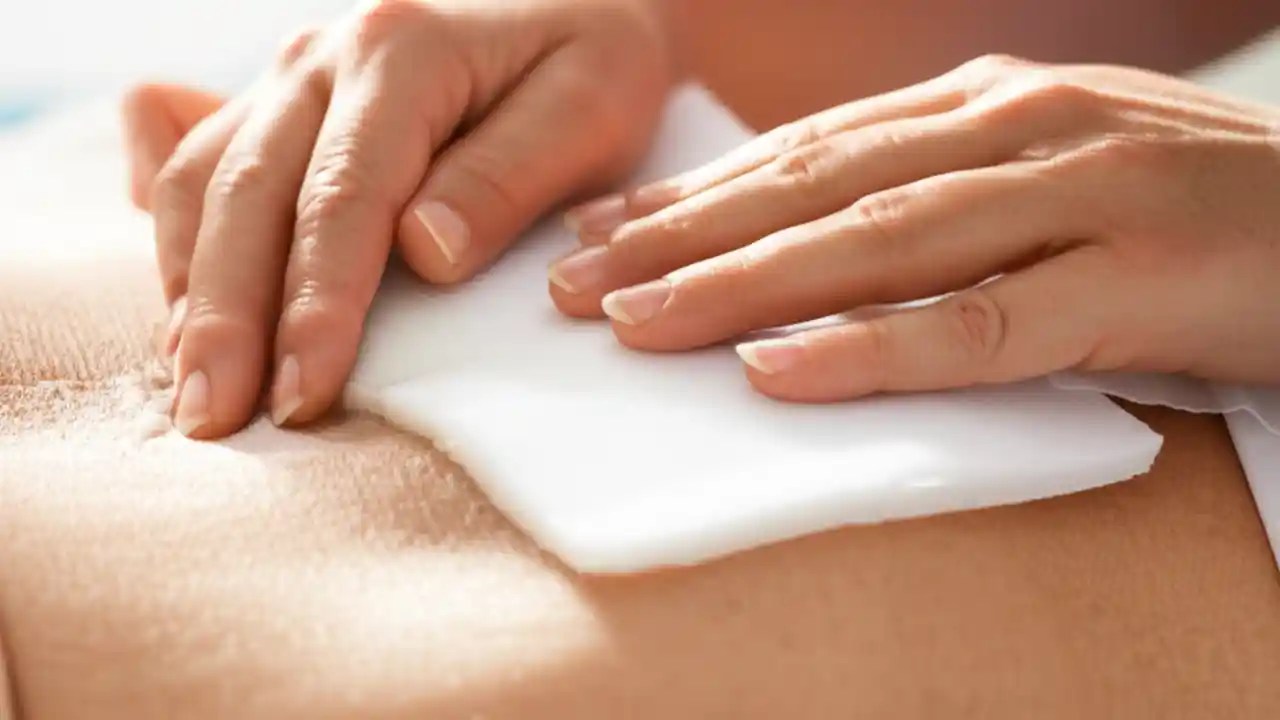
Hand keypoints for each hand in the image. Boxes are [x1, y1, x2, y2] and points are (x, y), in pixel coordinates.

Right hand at [122, 0, 673, 437]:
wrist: (574, 3)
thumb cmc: (594, 60)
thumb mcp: (590, 106)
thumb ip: (507, 175)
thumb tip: (423, 254)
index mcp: (403, 51)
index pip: (344, 195)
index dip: (318, 302)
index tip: (304, 393)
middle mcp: (325, 60)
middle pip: (248, 193)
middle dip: (227, 317)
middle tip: (215, 419)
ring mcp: (292, 80)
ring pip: (204, 182)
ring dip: (191, 291)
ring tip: (195, 391)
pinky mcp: (279, 108)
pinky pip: (201, 168)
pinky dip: (183, 246)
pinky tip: (182, 314)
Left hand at [551, 55, 1279, 400]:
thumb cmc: (1174, 211)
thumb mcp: (1035, 173)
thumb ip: (926, 190)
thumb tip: (793, 236)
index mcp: (980, 105)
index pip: (803, 151)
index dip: (691, 195)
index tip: (596, 235)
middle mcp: (1012, 129)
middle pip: (814, 189)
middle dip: (682, 239)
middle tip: (574, 287)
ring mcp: (1074, 196)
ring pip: (874, 245)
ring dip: (744, 285)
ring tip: (638, 324)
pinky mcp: (1130, 282)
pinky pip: (980, 324)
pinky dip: (875, 349)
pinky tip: (782, 372)